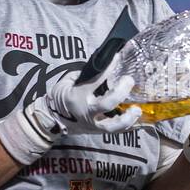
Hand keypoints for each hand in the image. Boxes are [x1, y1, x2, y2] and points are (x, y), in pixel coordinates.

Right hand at [0, 54, 140, 164]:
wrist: (52, 120)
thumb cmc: (60, 98)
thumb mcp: (67, 82)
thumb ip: (84, 75)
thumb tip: (103, 65)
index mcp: (77, 96)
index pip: (95, 81)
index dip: (108, 68)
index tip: (118, 57)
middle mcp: (86, 111)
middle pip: (106, 104)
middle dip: (120, 92)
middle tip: (129, 81)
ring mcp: (93, 124)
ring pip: (112, 126)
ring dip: (127, 119)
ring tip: (137, 110)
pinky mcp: (98, 131)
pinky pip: (116, 132)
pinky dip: (128, 127)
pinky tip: (138, 120)